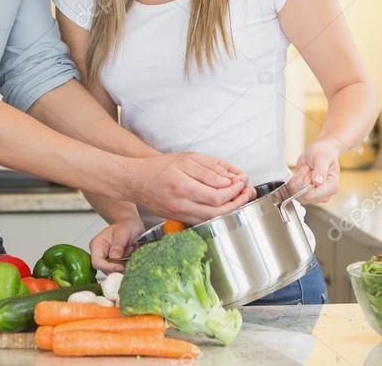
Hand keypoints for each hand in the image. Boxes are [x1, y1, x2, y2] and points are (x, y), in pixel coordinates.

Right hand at [89, 216, 146, 273]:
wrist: (132, 226)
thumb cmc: (126, 226)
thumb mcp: (123, 232)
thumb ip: (118, 245)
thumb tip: (114, 257)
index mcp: (96, 245)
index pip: (97, 263)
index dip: (109, 267)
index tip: (121, 266)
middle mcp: (100, 254)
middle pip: (105, 270)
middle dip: (119, 266)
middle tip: (129, 255)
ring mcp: (107, 260)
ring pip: (114, 271)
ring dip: (124, 265)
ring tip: (130, 251)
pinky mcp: (115, 263)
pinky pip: (120, 270)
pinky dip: (127, 265)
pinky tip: (131, 254)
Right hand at [124, 152, 250, 224]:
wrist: (134, 181)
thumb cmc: (158, 168)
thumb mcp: (185, 160)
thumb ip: (208, 169)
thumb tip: (229, 179)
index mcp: (183, 185)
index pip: (217, 195)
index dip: (234, 190)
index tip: (242, 182)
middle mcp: (181, 203)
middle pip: (218, 211)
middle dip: (237, 203)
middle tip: (246, 193)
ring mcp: (179, 214)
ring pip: (212, 219)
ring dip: (229, 210)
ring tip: (239, 199)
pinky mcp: (178, 219)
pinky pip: (202, 221)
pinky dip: (216, 215)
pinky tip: (224, 206)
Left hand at [291, 138, 341, 203]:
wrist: (320, 153)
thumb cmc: (324, 154)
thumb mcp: (322, 157)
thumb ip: (320, 169)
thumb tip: (318, 182)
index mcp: (332, 187)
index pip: (313, 194)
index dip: (304, 182)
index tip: (307, 168)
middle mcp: (324, 195)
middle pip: (303, 196)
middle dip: (300, 180)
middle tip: (306, 168)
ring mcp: (314, 197)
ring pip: (297, 195)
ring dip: (297, 180)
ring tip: (306, 170)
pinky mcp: (306, 195)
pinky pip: (293, 192)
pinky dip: (293, 182)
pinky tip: (301, 174)